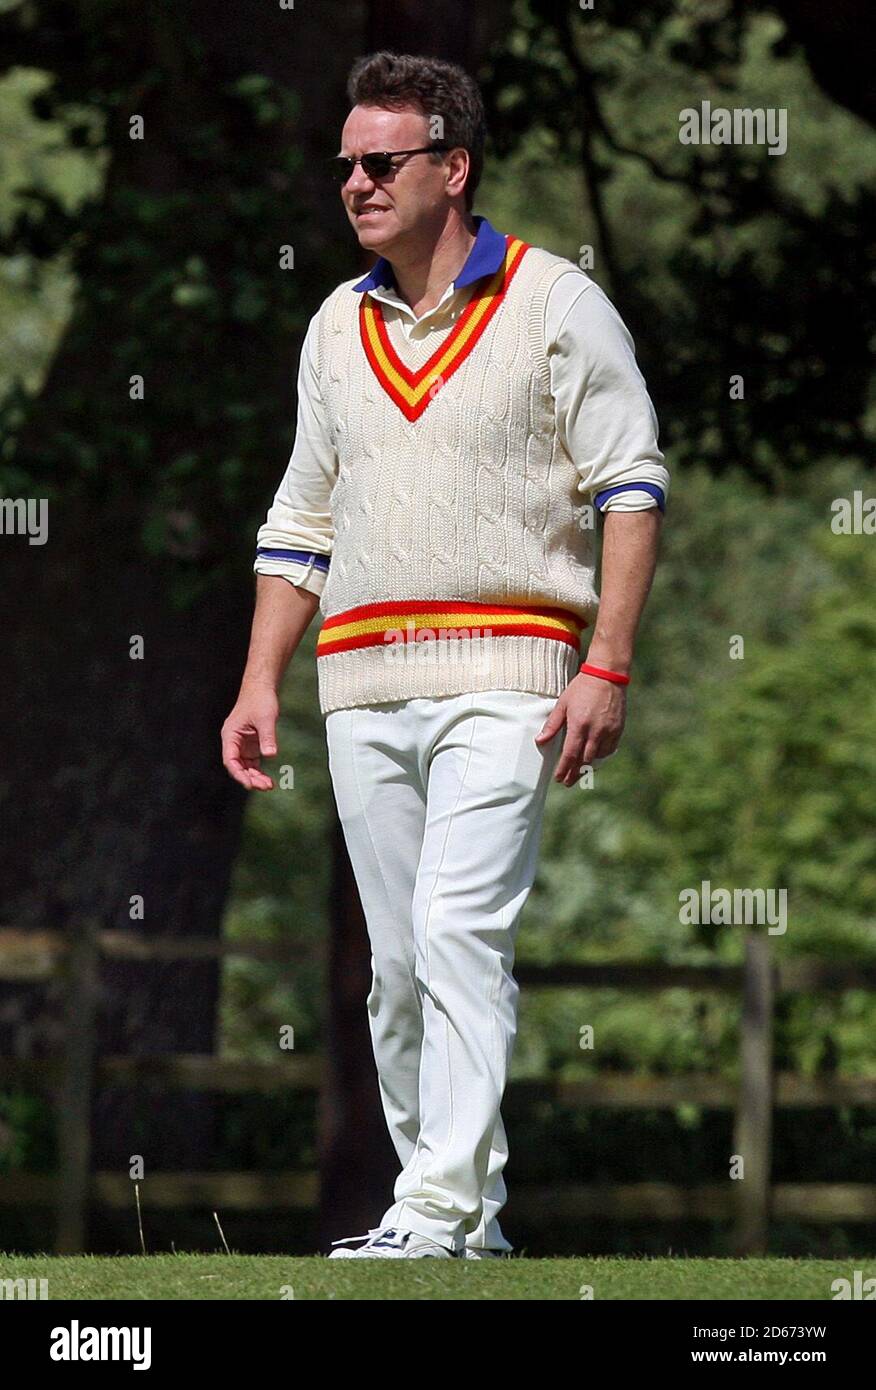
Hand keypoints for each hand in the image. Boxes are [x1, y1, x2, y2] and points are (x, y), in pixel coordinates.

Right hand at [221, 682, 279, 790]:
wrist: (262, 688)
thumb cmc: (261, 700)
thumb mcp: (266, 719)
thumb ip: (267, 737)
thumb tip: (271, 755)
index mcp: (230, 736)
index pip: (230, 760)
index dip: (239, 774)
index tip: (250, 784)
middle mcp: (233, 742)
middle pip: (238, 767)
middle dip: (250, 778)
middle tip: (266, 786)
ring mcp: (241, 745)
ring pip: (245, 767)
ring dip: (255, 777)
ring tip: (269, 786)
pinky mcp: (250, 745)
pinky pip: (252, 763)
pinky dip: (259, 772)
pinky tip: (268, 780)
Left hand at [534, 671, 626, 786]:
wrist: (607, 675)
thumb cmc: (582, 687)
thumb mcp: (563, 703)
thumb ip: (553, 724)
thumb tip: (540, 741)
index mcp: (579, 725)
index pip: (570, 755)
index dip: (563, 769)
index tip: (558, 778)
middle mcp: (595, 731)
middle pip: (584, 761)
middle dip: (575, 773)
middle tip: (568, 782)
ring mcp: (608, 731)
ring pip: (598, 757)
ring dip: (588, 766)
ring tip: (579, 773)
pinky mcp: (618, 729)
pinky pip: (610, 749)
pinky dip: (601, 756)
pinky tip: (594, 758)